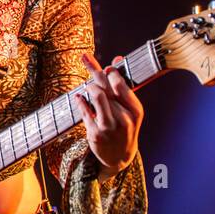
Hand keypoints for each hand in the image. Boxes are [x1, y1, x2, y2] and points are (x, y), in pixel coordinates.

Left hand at [73, 52, 143, 178]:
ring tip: (88, 86)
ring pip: (97, 97)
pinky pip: (85, 111)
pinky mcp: (95, 134)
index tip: (106, 67)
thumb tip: (117, 57)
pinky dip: (80, 101)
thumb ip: (122, 85)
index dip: (112, 73)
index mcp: (135, 111)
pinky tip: (79, 97)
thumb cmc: (125, 127)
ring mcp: (109, 127)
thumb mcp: (129, 109)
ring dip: (89, 87)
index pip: (121, 85)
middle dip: (94, 70)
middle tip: (84, 57)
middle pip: (106, 88)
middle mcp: (124, 118)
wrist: (120, 156)